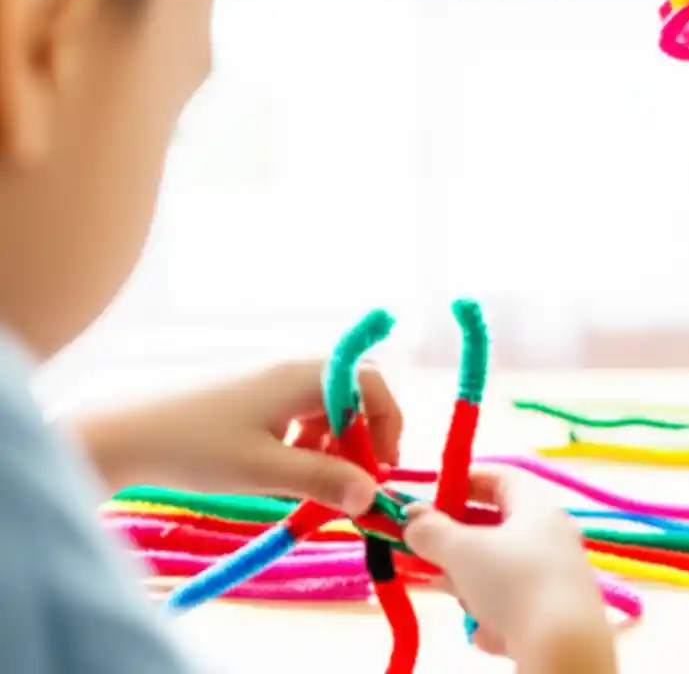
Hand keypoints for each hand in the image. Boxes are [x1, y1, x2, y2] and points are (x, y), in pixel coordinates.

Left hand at [72, 361, 401, 515]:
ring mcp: (270, 382)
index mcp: (302, 377)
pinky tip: (282, 473)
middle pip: (353, 396)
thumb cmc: (194, 448)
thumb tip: (372, 496)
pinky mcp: (251, 398)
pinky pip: (298, 415)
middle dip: (361, 440)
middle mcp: (292, 371)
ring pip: (326, 409)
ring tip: (311, 485)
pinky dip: (305, 444)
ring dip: (332, 446)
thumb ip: (323, 481)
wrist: (123, 436)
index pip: (372, 386)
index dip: (387, 426)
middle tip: (353, 482)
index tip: (379, 471)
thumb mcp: (264, 471)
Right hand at [403, 470, 616, 673]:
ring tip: (459, 597)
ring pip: (502, 570)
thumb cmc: (513, 583)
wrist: (563, 648)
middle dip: (458, 542)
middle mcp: (553, 535)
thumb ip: (431, 531)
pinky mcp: (557, 614)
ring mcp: (557, 576)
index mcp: (537, 506)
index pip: (500, 476)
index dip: (463, 480)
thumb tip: (412, 518)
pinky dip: (495, 616)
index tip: (431, 496)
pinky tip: (487, 633)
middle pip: (497, 527)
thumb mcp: (461, 551)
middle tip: (428, 553)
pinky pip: (515, 606)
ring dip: (473, 584)